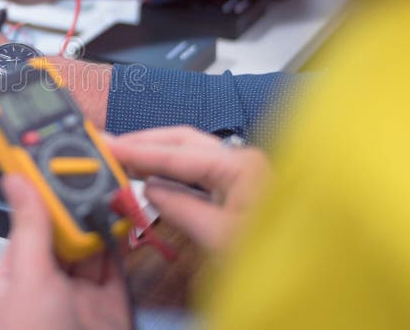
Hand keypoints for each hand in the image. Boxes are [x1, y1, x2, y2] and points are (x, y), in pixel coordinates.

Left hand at [0, 175, 131, 329]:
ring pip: (91, 245)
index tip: (55, 164)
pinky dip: (121, 245)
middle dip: (78, 207)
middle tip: (92, 176)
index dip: (43, 193)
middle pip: (64, 231)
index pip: (29, 221)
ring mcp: (79, 291)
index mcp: (18, 273)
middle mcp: (47, 280)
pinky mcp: (109, 302)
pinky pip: (116, 265)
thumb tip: (16, 182)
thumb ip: (30, 229)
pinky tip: (123, 224)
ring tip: (110, 194)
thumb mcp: (31, 279)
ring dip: (100, 222)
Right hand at [108, 127, 271, 252]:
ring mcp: (241, 174)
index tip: (106, 145)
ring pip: (187, 154)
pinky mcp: (238, 190)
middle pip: (181, 142)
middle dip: (143, 142)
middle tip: (107, 145)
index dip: (137, 150)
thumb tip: (150, 190)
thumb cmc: (280, 258)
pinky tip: (150, 176)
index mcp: (241, 166)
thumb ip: (181, 209)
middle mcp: (242, 161)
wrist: (314, 277)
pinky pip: (195, 172)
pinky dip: (168, 172)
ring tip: (121, 157)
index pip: (176, 152)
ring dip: (154, 155)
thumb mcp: (221, 239)